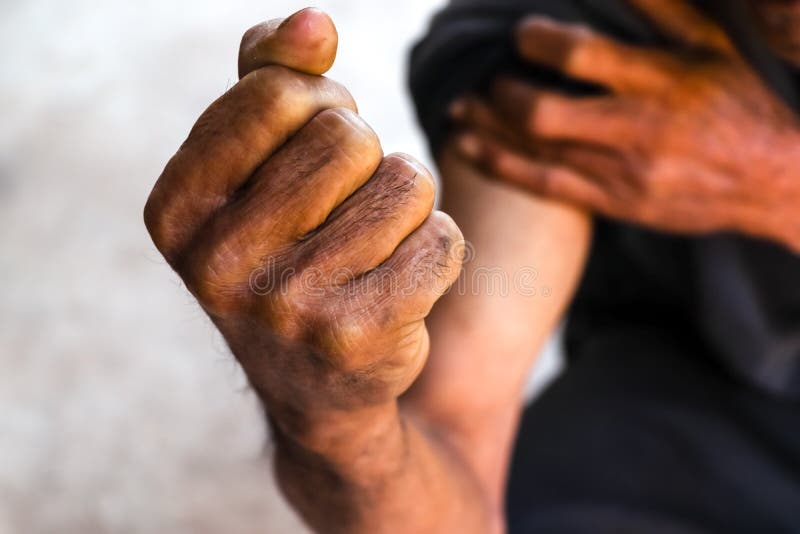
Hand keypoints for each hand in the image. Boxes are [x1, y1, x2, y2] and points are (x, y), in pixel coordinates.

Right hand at [144, 8, 462, 456]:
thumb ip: (270, 80)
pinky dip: (436, 250)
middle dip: (366, 161)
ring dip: (405, 206)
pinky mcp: (359, 337)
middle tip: (345, 209)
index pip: (277, 95)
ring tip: (370, 248)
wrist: (315, 383)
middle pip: (348, 137)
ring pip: (406, 183)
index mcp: (178, 209)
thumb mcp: (256, 167)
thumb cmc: (287, 250)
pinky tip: (398, 284)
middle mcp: (218, 263)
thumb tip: (314, 21)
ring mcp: (287, 306)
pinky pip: (442, 240)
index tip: (310, 152)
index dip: (319, 109)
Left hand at [450, 0, 799, 250]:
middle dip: (498, 92)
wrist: (778, 181)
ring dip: (485, 127)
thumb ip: (665, 10)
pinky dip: (498, 165)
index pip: (580, 55)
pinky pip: (543, 186)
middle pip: (540, 112)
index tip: (520, 35)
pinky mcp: (615, 203)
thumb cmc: (746, 102)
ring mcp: (622, 173)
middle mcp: (636, 129)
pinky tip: (467, 148)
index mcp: (662, 82)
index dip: (537, 41)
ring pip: (533, 151)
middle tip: (481, 78)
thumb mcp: (718, 46)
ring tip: (456, 109)